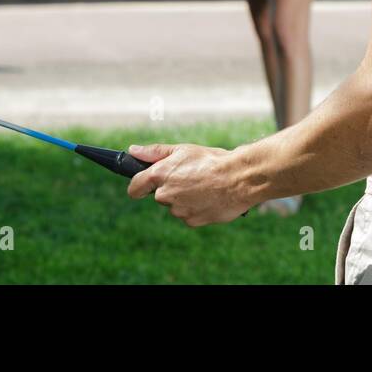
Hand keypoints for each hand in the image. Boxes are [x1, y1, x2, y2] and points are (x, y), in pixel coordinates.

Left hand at [126, 143, 250, 225]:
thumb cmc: (211, 160)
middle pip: (160, 195)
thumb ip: (154, 152)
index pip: (135, 187)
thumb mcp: (182, 149)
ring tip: (204, 186)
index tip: (142, 186)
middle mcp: (165, 195)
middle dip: (171, 188)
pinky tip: (209, 197)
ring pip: (176, 205)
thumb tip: (133, 151)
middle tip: (190, 177)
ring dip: (185, 198)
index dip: (138, 186)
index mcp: (159, 175)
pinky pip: (189, 215)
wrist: (238, 178)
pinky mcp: (191, 221)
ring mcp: (178, 210)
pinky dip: (196, 208)